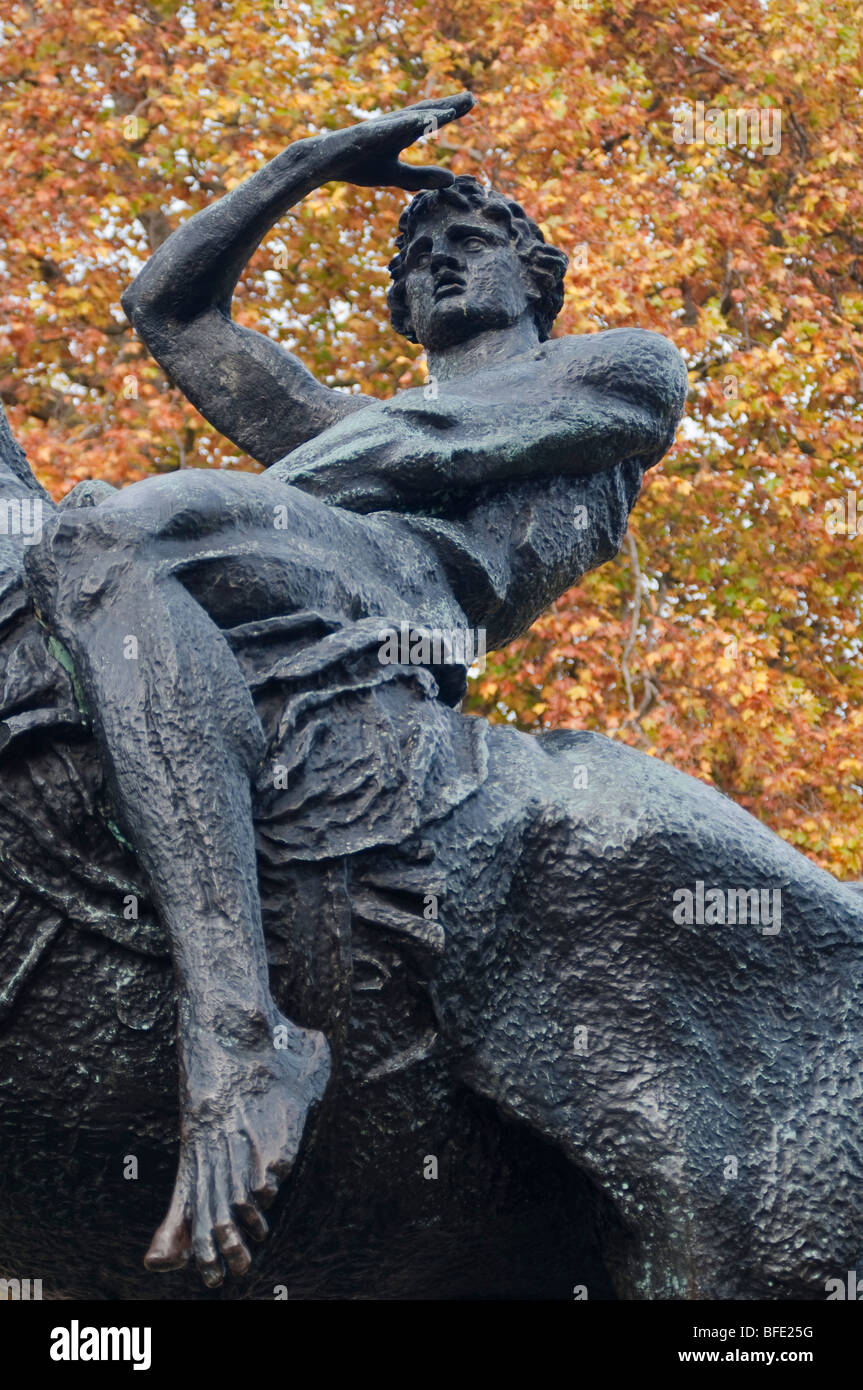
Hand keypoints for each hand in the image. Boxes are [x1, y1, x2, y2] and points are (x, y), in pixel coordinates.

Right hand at [319, 92, 474, 191]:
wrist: (321, 163)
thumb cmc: (357, 165)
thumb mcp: (394, 175)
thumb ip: (422, 177)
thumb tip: (453, 180)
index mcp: (400, 133)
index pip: (429, 119)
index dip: (450, 111)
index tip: (472, 103)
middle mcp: (391, 125)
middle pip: (423, 112)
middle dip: (446, 105)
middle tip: (471, 98)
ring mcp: (377, 129)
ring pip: (407, 119)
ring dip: (428, 113)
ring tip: (451, 110)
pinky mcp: (363, 137)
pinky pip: (385, 131)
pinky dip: (402, 126)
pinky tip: (417, 123)